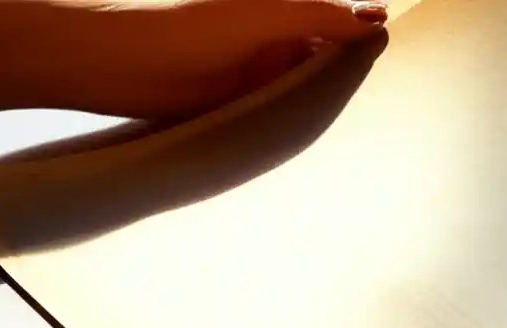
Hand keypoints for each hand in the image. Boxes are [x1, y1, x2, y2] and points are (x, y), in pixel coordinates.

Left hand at [37, 0, 389, 117]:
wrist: (110, 61)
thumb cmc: (180, 25)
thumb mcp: (264, 15)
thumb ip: (319, 17)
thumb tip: (373, 21)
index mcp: (275, 6)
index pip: (331, 15)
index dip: (362, 24)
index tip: (396, 36)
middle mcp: (266, 36)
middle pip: (322, 51)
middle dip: (351, 64)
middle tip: (393, 85)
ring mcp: (251, 72)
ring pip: (303, 85)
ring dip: (327, 97)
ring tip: (367, 115)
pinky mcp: (233, 105)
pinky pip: (276, 114)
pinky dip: (296, 121)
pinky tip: (320, 135)